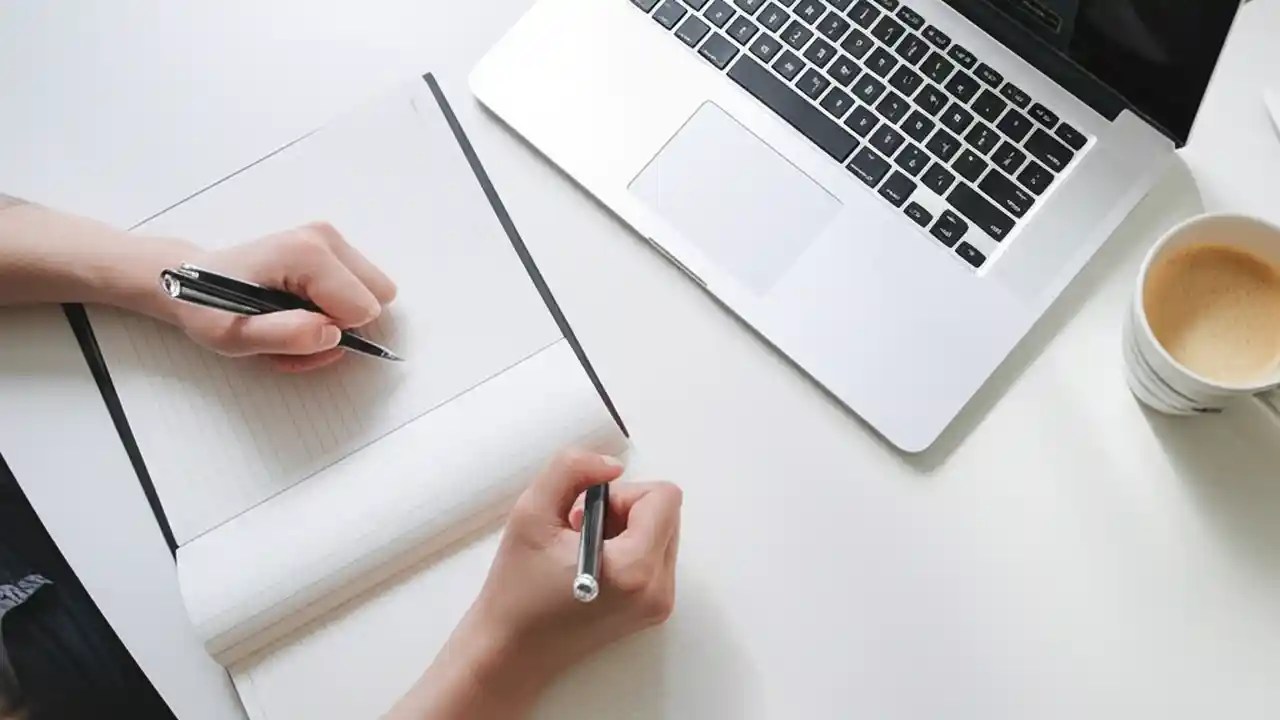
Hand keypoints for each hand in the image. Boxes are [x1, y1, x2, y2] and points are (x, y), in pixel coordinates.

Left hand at [174, 222, 396, 371]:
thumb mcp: (236, 336)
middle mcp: (325, 237)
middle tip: (293, 328)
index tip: (292, 332)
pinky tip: (295, 309)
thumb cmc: (209, 307)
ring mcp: (329, 237)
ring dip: (336, 319)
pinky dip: (332, 308)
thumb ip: (286, 337)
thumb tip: (334, 334)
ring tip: (289, 320)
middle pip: (377, 298)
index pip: (363, 310)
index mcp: (307, 253)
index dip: (332, 333)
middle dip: (341, 325)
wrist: (188, 279)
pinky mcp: (329, 244)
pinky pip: (357, 290)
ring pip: (370, 296)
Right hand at [387, 450, 682, 719]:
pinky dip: (627, 549)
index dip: (621, 494)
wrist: (510, 654)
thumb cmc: (515, 589)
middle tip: (578, 531)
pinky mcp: (652, 611)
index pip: (663, 497)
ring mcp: (659, 604)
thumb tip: (612, 465)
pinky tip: (591, 565)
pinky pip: (655, 556)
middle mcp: (658, 589)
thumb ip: (572, 469)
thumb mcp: (531, 512)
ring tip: (581, 550)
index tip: (584, 516)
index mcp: (635, 567)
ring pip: (662, 531)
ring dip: (625, 528)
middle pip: (666, 512)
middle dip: (624, 510)